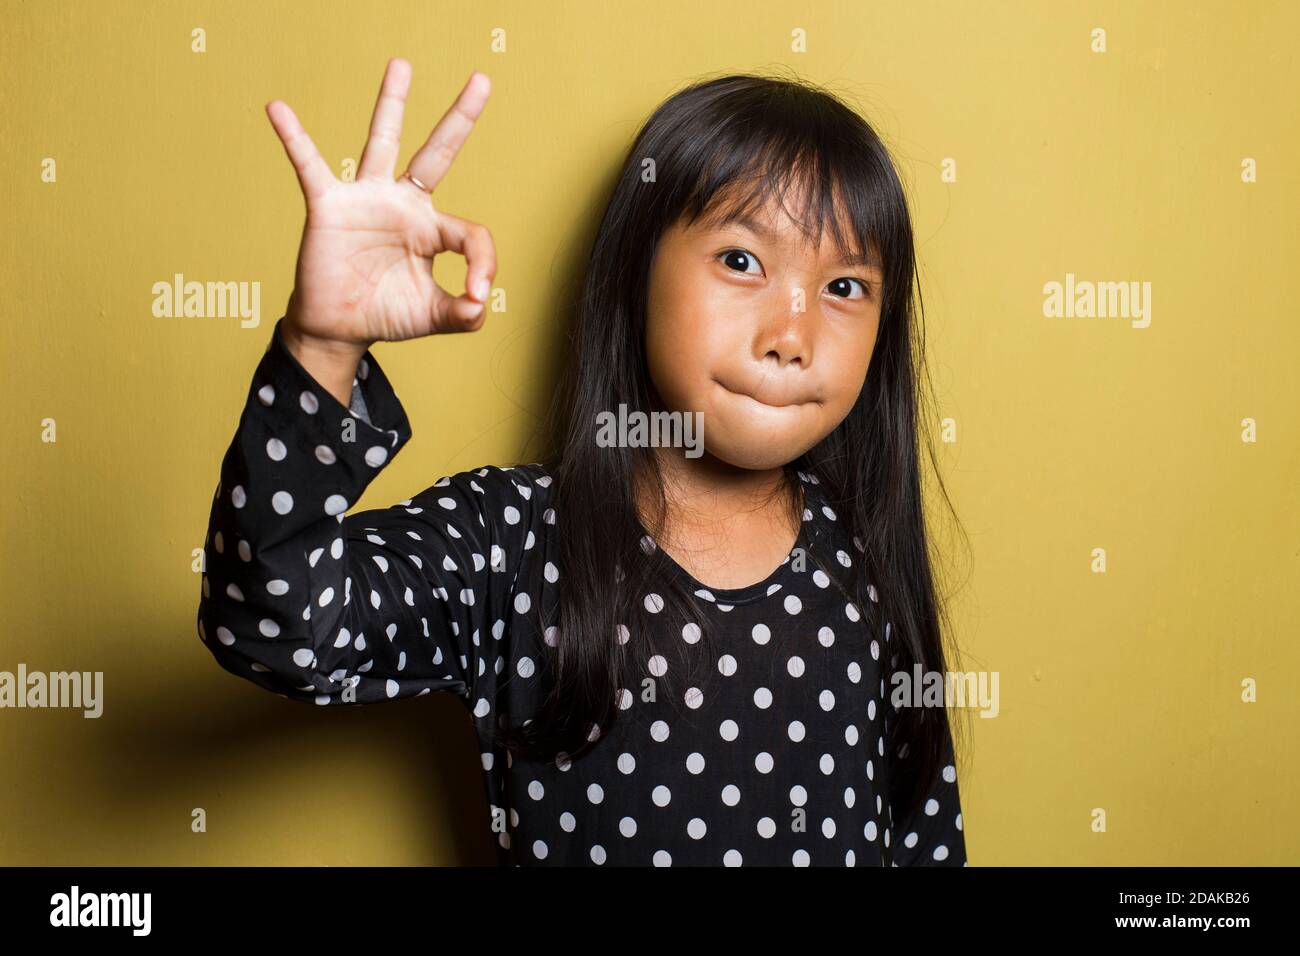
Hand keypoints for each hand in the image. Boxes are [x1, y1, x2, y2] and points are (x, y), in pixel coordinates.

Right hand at [267, 59, 496, 351]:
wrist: (339, 328)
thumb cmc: (386, 315)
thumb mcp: (432, 317)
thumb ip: (463, 315)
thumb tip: (480, 305)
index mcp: (433, 230)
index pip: (472, 235)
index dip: (482, 264)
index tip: (476, 294)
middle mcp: (404, 204)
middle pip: (438, 154)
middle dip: (459, 118)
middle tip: (482, 81)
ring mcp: (367, 200)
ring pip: (384, 142)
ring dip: (392, 103)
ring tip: (402, 65)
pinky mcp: (329, 205)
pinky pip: (309, 165)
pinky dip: (294, 138)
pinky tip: (278, 109)